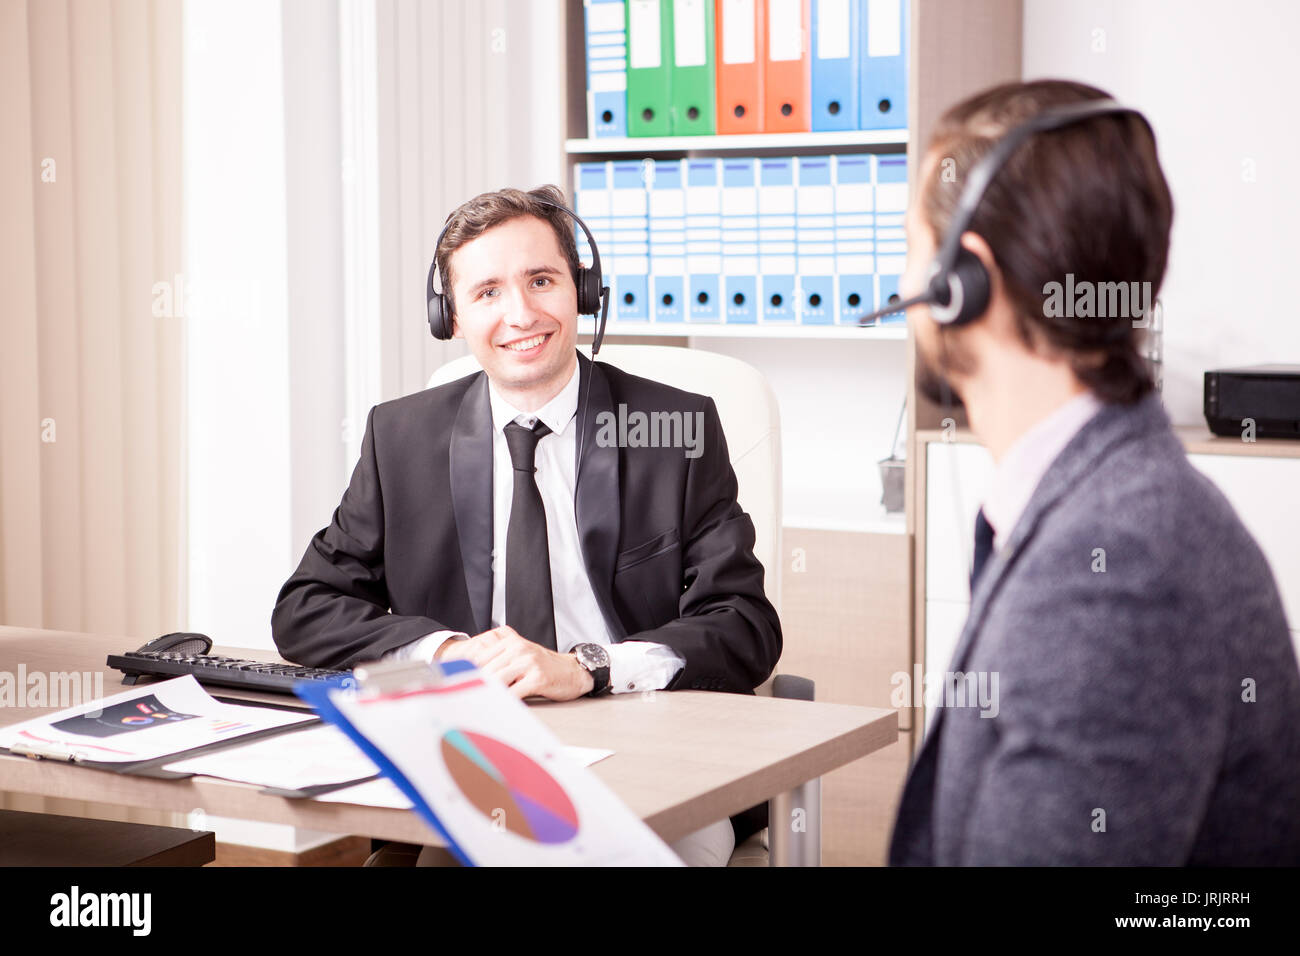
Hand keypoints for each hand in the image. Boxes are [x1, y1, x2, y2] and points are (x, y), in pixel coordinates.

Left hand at [441, 626, 593, 700]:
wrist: (574, 671)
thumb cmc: (544, 667)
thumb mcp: (521, 653)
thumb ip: (499, 655)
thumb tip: (470, 671)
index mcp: (510, 641)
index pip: (480, 657)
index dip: (464, 672)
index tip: (450, 686)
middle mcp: (518, 649)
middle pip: (486, 669)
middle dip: (471, 686)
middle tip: (457, 702)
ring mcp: (528, 662)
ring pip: (497, 680)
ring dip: (485, 695)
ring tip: (472, 708)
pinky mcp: (538, 678)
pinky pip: (514, 692)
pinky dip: (504, 703)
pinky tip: (496, 710)